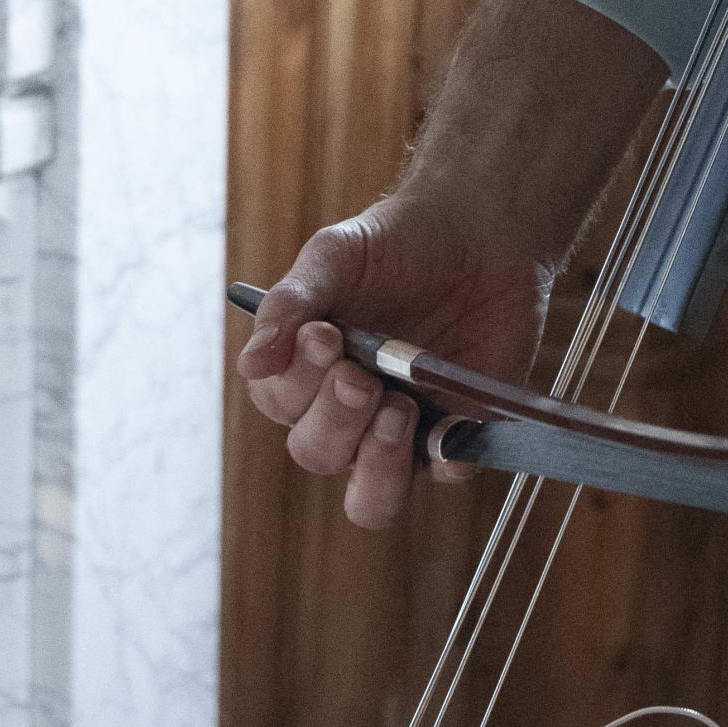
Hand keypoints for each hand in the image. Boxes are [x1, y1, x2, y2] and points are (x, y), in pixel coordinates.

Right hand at [236, 201, 547, 532]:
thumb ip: (290, 304)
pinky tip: (452, 426)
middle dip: (334, 419)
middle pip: (316, 452)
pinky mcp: (459, 430)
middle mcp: (347, 414)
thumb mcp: (334, 256)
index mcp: (305, 374)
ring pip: (372, 498)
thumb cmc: (393, 242)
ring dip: (378, 466)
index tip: (325, 336)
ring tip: (398, 411)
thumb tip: (250, 363)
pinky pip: (448, 470)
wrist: (477, 228)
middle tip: (361, 378)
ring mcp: (403, 429)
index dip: (295, 382)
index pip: (278, 403)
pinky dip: (449, 458)